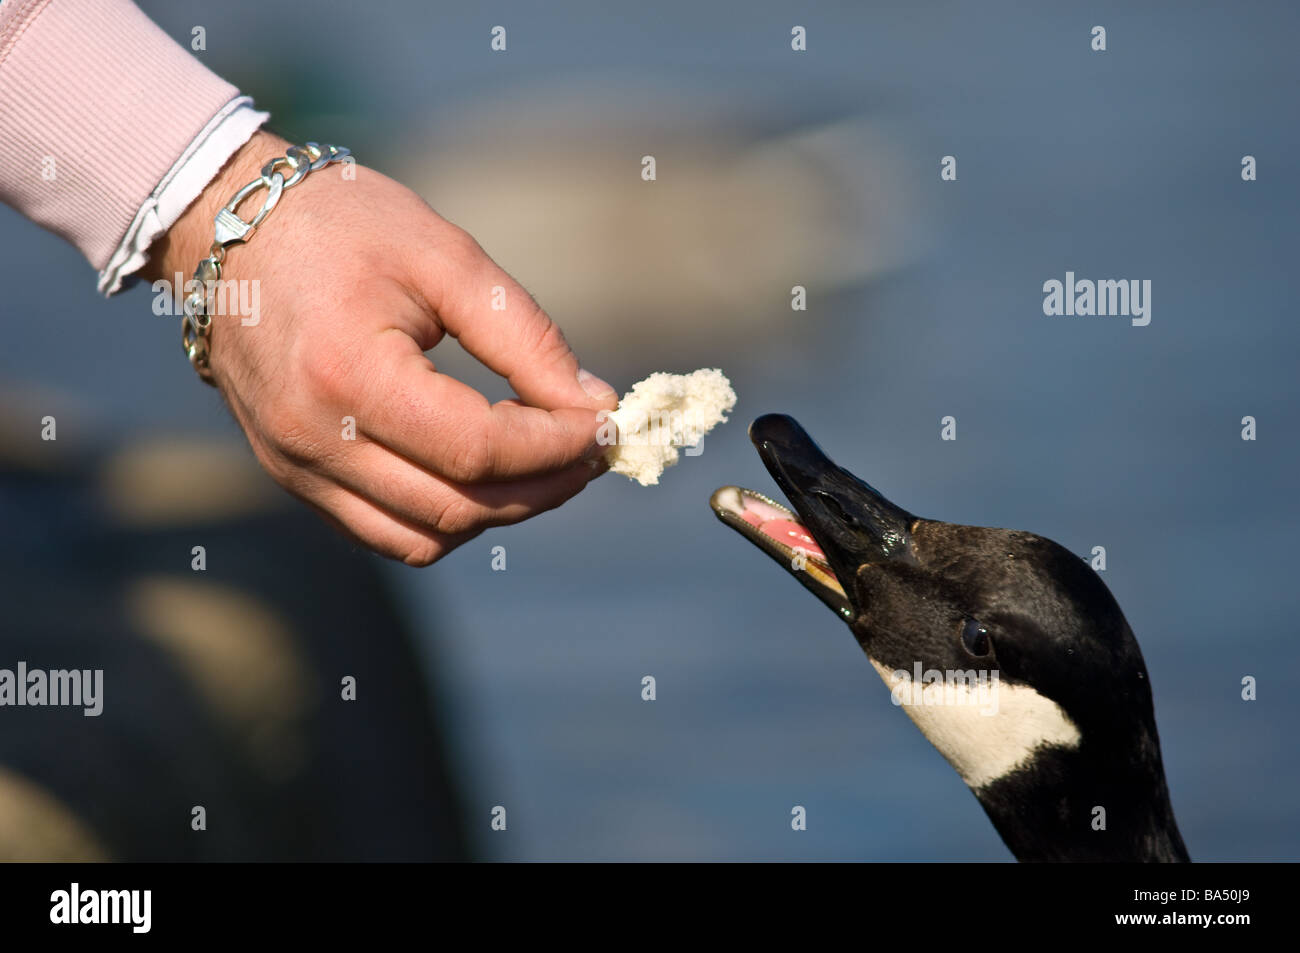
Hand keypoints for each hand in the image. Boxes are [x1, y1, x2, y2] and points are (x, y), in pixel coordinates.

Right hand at [145, 131, 617, 564]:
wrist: (227, 228)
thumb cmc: (343, 226)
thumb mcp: (446, 257)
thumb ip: (526, 336)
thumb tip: (595, 405)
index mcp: (348, 372)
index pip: (476, 449)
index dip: (557, 447)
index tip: (606, 425)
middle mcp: (312, 437)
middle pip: (457, 506)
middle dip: (543, 488)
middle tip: (592, 452)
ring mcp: (295, 467)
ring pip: (424, 537)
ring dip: (499, 513)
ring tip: (546, 465)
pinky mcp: (292, 477)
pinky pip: (385, 533)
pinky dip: (447, 518)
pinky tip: (484, 474)